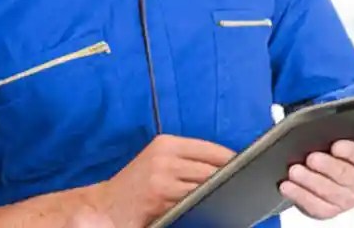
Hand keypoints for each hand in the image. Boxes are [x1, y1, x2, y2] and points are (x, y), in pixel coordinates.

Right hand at [101, 134, 235, 226]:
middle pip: (213, 169)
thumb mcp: (159, 162)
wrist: (106, 204)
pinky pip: (192, 203)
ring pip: (206, 187)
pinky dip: (204, 207)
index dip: (233, 161)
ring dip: (219, 195)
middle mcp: (164, 157)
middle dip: (229, 180)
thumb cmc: (137, 185)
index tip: (248, 169)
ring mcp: (162, 178)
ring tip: (229, 198)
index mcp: (166, 143)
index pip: (212, 149)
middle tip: (242, 188)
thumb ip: (187, 160)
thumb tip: (228, 165)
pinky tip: (209, 209)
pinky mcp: (160, 199)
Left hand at [279, 82, 353, 218]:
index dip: (352, 152)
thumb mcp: (343, 116)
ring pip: (334, 195)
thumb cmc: (329, 138)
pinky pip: (319, 208)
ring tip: (294, 170)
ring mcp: (346, 196)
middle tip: (310, 157)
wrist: (315, 161)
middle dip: (329, 168)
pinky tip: (287, 186)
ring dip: (313, 183)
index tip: (336, 144)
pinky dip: (302, 198)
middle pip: (349, 178)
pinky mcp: (328, 208)